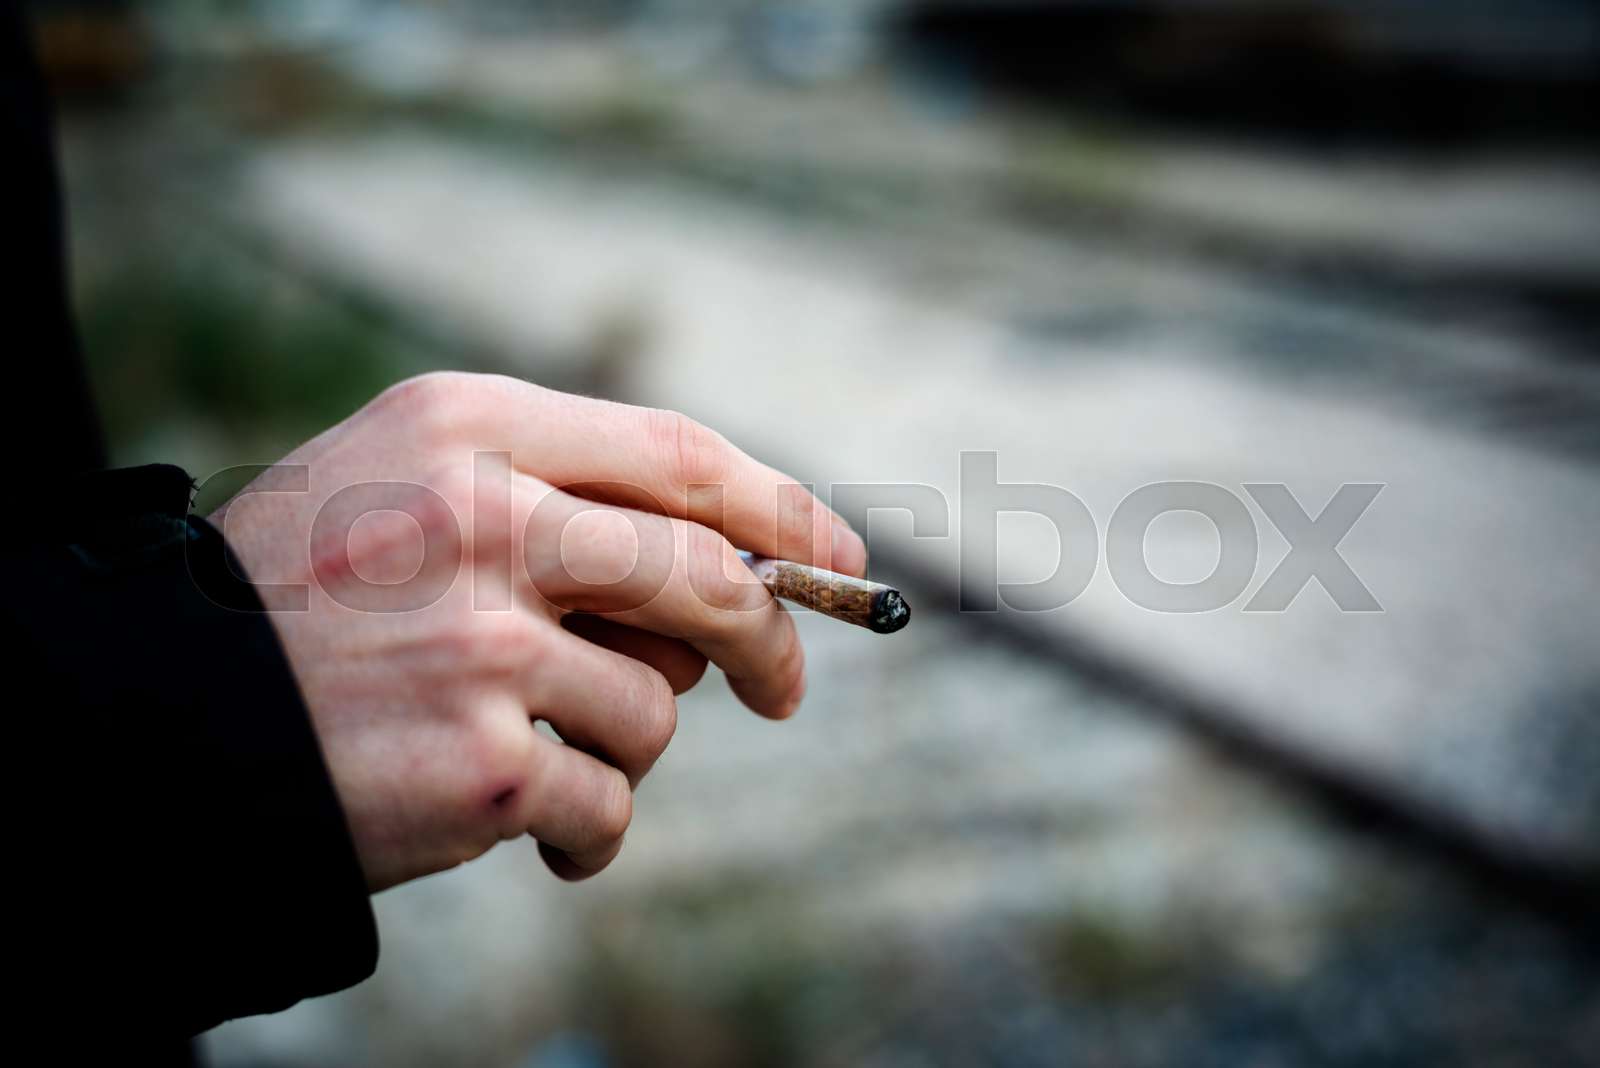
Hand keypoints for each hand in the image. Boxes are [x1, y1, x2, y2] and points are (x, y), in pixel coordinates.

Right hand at [212, 373, 865, 890]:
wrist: (156, 716)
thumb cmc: (299, 600)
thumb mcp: (405, 485)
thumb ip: (556, 498)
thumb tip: (732, 565)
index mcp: (469, 428)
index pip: (679, 453)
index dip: (781, 509)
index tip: (835, 559)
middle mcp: (484, 519)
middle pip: (708, 576)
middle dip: (769, 642)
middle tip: (780, 690)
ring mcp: (483, 642)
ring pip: (657, 705)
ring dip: (622, 744)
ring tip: (536, 750)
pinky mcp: (479, 760)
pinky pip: (607, 799)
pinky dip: (587, 824)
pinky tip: (530, 821)